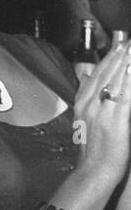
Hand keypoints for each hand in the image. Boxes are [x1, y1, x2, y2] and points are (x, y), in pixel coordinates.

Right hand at [73, 41, 130, 184]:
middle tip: (129, 40)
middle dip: (119, 54)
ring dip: (126, 63)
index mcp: (82, 102)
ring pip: (116, 80)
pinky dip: (128, 81)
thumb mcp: (84, 119)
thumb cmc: (93, 147)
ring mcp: (103, 111)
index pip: (97, 73)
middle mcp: (90, 103)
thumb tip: (87, 74)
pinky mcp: (116, 120)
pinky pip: (125, 96)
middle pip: (107, 73)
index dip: (110, 57)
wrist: (94, 169)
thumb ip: (86, 95)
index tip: (120, 44)